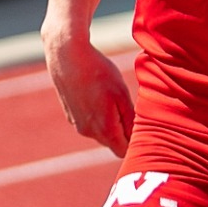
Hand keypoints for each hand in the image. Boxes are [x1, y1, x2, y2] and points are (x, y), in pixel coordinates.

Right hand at [44, 24, 134, 154]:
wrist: (66, 55)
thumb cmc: (98, 72)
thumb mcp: (122, 94)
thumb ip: (131, 120)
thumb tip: (139, 138)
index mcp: (105, 130)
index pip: (125, 151)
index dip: (135, 141)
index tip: (140, 123)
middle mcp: (89, 132)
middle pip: (113, 143)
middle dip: (123, 131)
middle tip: (128, 106)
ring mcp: (77, 124)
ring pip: (101, 133)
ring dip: (109, 122)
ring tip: (111, 97)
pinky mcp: (70, 116)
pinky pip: (89, 123)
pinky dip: (96, 114)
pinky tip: (97, 94)